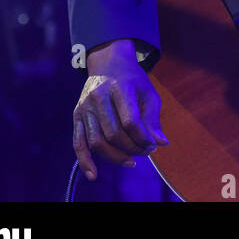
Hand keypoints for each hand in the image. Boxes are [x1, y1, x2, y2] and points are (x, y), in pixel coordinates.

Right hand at [73, 39, 168, 180]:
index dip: (142, 138)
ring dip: (114, 156)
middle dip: (131, 148)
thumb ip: (153, 118)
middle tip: (144, 152)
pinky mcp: (76, 116)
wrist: (108, 63)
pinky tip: (94, 174)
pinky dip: (85, 161)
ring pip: (97, 141)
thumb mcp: (148, 93)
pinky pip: (78, 142)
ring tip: (130, 161)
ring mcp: (85, 107)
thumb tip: (161, 143)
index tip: (152, 146)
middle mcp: (99, 97)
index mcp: (120, 88)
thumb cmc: (133, 80)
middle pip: (114, 133)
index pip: (131, 121)